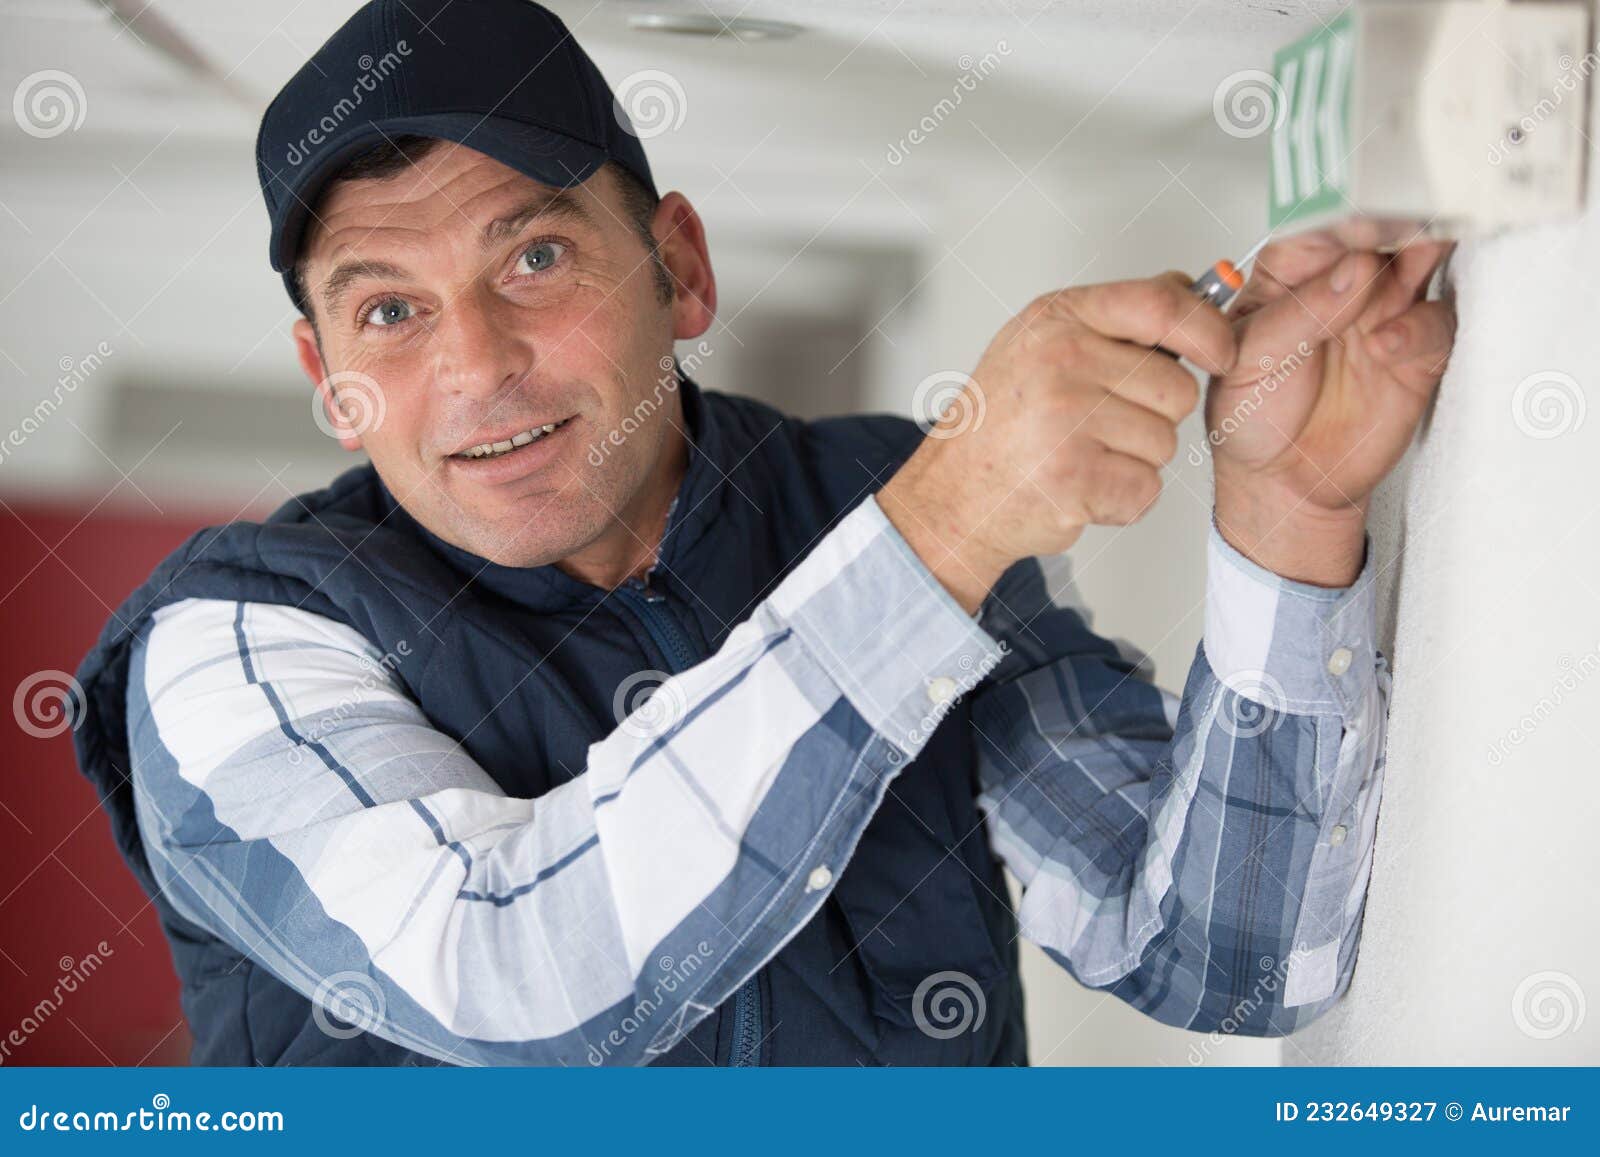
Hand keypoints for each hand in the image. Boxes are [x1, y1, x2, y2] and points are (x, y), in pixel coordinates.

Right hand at [879, 274, 1235, 612]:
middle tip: (1098, 425)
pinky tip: (1080, 487)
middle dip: (1153, 415)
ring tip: (1081, 455)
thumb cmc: (1003, 421)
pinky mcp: (1074, 479)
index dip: (1210, 331)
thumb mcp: (1045, 340)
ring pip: (1165, 443)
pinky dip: (1122, 499)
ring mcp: (1065, 420)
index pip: (1163, 306)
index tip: (1222, 353)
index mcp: (1058, 319)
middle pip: (1176, 388)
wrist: (952, 493)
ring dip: (1135, 460)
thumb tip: (1196, 291)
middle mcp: (1060, 361)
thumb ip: (1118, 316)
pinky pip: (1146, 488)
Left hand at [1208, 229, 1455, 585]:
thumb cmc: (1252, 416)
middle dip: (1388, 221)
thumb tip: (1352, 270)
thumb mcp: (1249, 363)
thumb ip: (1297, 315)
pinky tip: (1385, 345)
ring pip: (1419, 261)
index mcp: (1288, 274)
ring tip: (1403, 267)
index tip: (1352, 217)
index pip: (1318, 227)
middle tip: (1390, 225)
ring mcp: (1383, 312)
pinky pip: (1433, 324)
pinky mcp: (1415, 352)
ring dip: (1419, 254)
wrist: (1282, 481)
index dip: (1338, 217)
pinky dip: (1417, 328)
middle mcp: (1341, 284)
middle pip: (1377, 231)